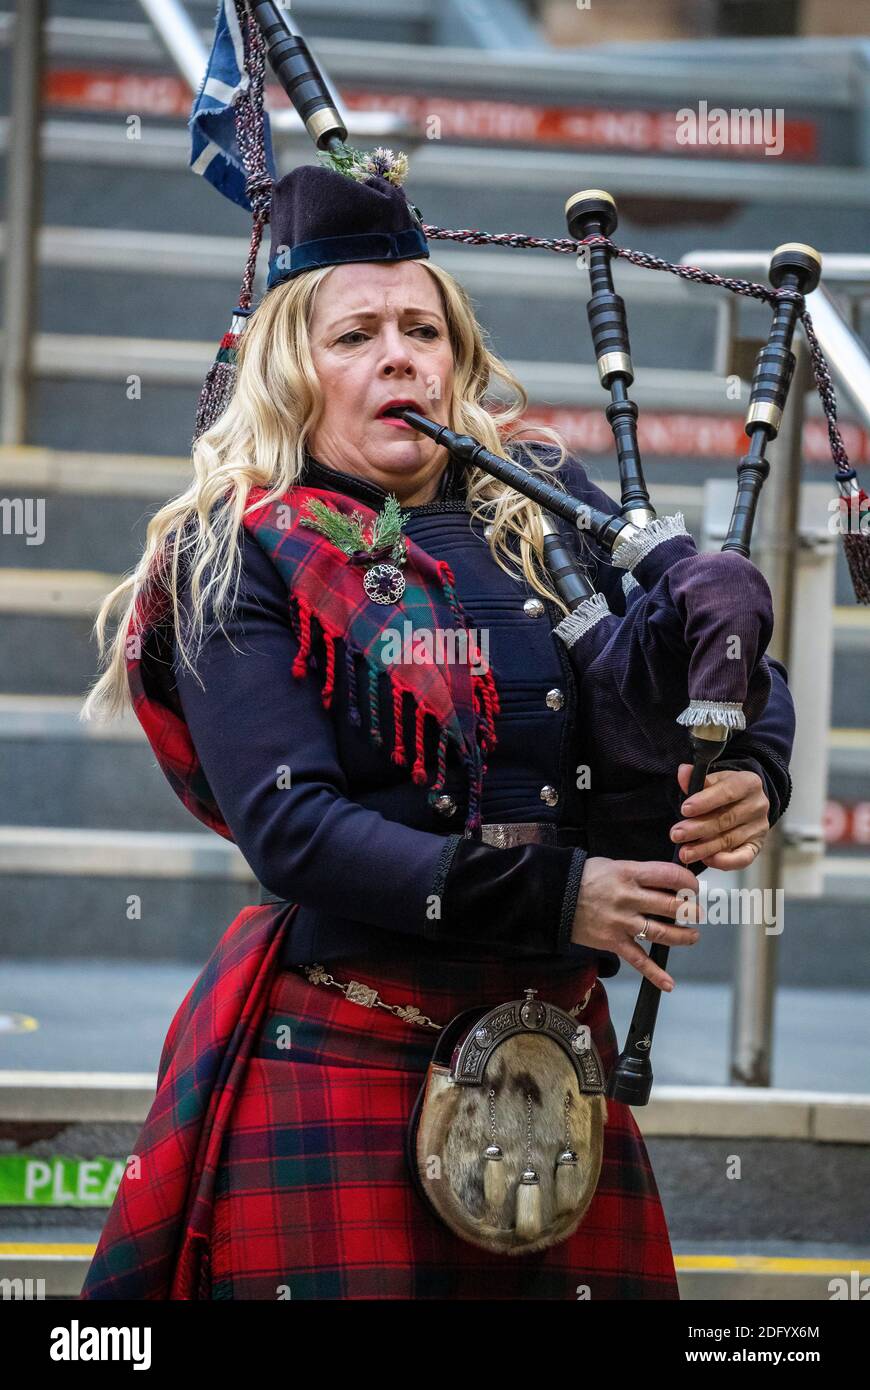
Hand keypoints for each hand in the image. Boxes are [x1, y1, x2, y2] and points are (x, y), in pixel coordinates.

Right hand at [570, 857, 702, 991]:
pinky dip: (654, 974)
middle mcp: (628, 898)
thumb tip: (667, 882)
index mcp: (629, 874)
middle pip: (670, 906)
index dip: (688, 882)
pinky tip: (669, 983)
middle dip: (690, 910)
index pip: (669, 876)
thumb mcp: (614, 865)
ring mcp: (621, 922)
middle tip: (696, 912)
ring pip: (661, 933)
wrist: (552, 895)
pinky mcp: (613, 942)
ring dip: (683, 936)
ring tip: (693, 936)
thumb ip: (639, 874)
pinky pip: (637, 960)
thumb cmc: (584, 878)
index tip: (693, 886)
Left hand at [670, 765, 769, 869]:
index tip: (685, 809)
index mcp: (748, 783)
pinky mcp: (756, 846)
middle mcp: (758, 805)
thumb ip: (696, 778)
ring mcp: (759, 827)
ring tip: (684, 852)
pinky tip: (707, 860)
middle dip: (698, 828)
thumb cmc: (723, 791)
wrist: (744, 802)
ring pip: (729, 840)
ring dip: (704, 848)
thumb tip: (683, 772)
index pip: (727, 792)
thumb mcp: (713, 780)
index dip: (705, 802)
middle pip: (726, 819)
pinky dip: (726, 862)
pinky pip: (743, 858)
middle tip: (676, 834)